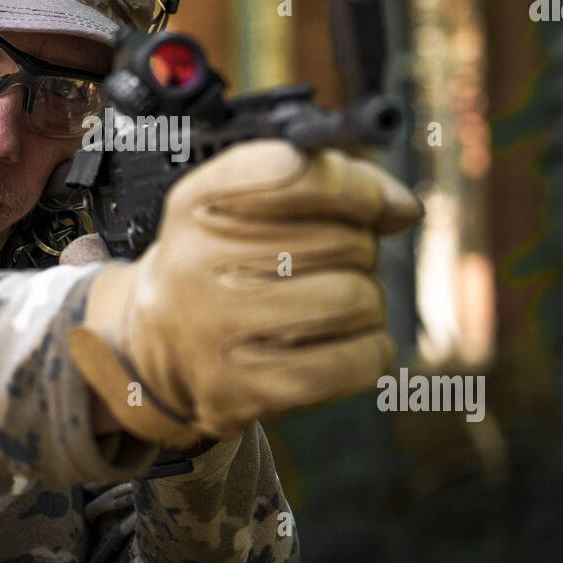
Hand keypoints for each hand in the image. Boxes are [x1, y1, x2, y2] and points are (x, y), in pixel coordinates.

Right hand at [67, 139, 422, 447]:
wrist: (158, 350)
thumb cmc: (222, 265)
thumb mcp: (247, 205)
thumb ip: (328, 184)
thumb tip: (403, 210)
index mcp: (196, 203)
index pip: (299, 171)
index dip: (358, 186)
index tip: (374, 204)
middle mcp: (195, 262)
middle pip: (344, 239)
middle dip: (360, 250)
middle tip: (332, 264)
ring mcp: (215, 331)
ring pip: (355, 299)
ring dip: (368, 302)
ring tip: (337, 304)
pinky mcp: (245, 391)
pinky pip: (356, 361)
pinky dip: (370, 350)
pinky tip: (343, 343)